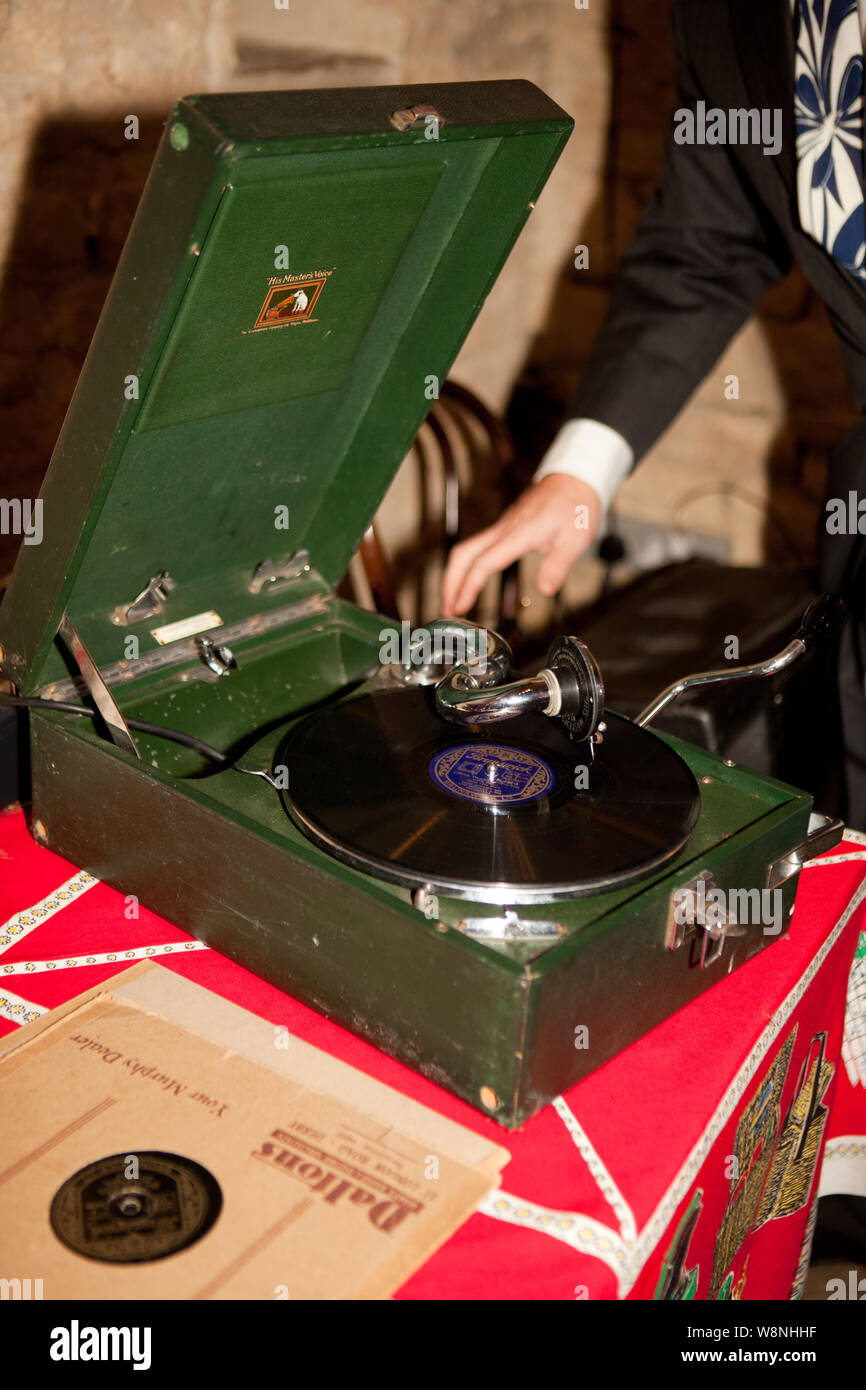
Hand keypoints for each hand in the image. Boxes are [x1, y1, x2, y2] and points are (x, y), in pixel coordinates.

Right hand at [441, 473, 601, 615]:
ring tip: (453, 602)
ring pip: (467, 550)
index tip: (460, 607)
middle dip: (450, 583)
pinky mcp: (504, 527)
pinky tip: (471, 581)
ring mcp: (502, 527)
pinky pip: (477, 547)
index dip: (469, 586)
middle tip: (447, 610)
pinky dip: (467, 566)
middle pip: (463, 554)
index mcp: (520, 533)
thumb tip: (544, 590)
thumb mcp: (575, 540)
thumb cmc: (575, 506)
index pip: (484, 562)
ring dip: (455, 576)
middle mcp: (504, 529)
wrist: (574, 478)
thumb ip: (557, 566)